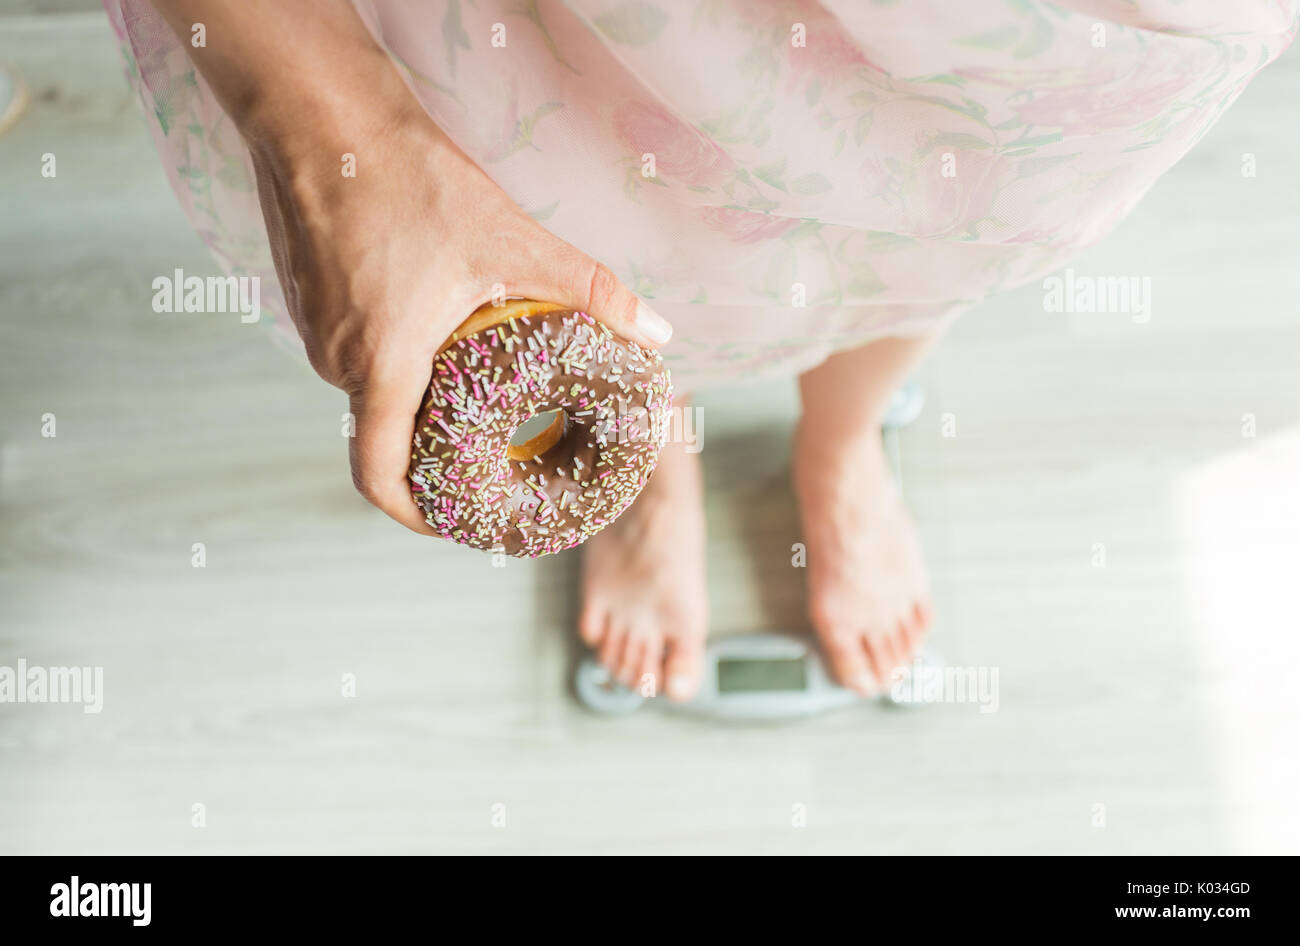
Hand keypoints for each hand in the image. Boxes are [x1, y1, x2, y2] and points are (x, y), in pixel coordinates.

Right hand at [240, 56, 673, 533]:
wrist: (320, 111)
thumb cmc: (407, 178)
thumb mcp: (512, 242)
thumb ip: (588, 291)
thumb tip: (656, 332)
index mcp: (379, 366)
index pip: (379, 477)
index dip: (418, 516)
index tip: (457, 525)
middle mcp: (336, 360)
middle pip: (387, 433)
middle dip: (439, 452)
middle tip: (493, 451)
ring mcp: (316, 329)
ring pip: (373, 388)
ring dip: (421, 398)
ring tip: (477, 386)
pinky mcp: (310, 298)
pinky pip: (357, 350)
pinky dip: (399, 358)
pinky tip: (440, 329)